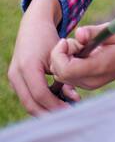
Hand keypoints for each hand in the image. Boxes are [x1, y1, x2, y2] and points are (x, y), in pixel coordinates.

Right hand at [8, 0, 80, 115]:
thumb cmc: (50, 38)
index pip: (41, 94)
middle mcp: (16, 74)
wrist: (33, 25)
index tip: (70, 110)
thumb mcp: (61, 55)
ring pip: (28, 103)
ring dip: (45, 110)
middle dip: (49, 113)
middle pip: (31, 104)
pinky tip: (56, 102)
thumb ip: (67, 76)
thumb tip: (74, 98)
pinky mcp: (15, 80)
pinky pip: (27, 97)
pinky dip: (40, 102)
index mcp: (28, 66)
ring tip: (63, 110)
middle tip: (67, 116)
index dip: (56, 105)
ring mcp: (14, 78)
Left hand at [48, 22, 114, 89]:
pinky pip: (70, 76)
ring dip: (65, 59)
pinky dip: (70, 63)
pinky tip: (85, 52)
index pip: (64, 70)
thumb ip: (94, 32)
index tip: (67, 39)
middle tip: (76, 41)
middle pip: (59, 74)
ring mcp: (92, 85)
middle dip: (60, 56)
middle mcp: (93, 81)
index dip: (58, 54)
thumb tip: (78, 33)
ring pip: (62, 76)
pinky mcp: (91, 83)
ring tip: (83, 45)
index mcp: (99, 67)